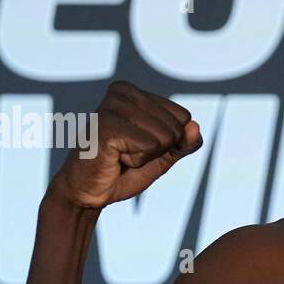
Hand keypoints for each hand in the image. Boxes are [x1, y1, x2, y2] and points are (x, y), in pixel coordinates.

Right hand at [50, 81, 202, 209]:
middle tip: (127, 154)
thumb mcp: (162, 155)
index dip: (168, 142)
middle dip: (157, 150)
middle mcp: (123, 92)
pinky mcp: (107, 125)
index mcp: (135, 93)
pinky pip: (149, 146)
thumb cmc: (122, 170)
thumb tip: (195, 127)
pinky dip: (136, 161)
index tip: (138, 146)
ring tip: (119, 156)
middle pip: (176, 127)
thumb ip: (183, 142)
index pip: (183, 117)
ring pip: (165, 137)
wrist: (89, 191)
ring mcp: (113, 106)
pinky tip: (114, 159)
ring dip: (145, 157)